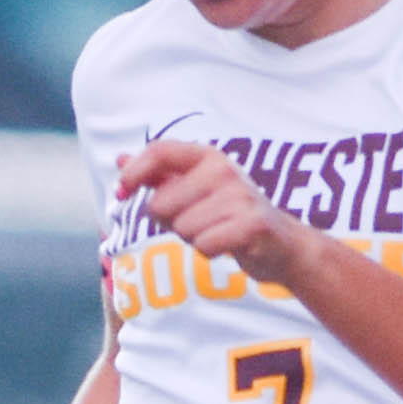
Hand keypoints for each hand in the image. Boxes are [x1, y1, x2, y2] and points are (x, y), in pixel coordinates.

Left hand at [126, 138, 308, 280]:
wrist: (282, 244)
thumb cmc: (230, 216)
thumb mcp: (195, 189)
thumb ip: (159, 175)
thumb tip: (120, 159)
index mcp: (207, 156)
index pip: (159, 151)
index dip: (133, 172)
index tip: (120, 192)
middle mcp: (223, 170)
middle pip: (161, 203)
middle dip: (171, 222)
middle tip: (200, 222)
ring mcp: (239, 196)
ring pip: (181, 228)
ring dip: (192, 239)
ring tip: (217, 232)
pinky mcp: (251, 225)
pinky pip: (204, 245)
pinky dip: (209, 252)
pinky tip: (227, 245)